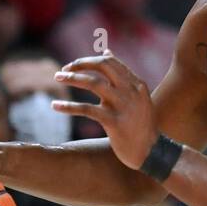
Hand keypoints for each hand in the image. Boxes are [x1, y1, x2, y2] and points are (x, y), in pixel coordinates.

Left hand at [53, 53, 156, 170]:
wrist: (151, 152)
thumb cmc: (141, 125)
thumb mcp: (136, 98)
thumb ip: (123, 78)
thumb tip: (107, 53)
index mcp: (137, 84)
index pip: (111, 62)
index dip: (89, 61)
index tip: (74, 66)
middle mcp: (131, 92)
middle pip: (103, 66)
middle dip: (81, 64)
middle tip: (64, 69)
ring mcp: (123, 106)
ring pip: (93, 83)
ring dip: (72, 78)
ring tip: (57, 78)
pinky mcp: (114, 123)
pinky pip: (86, 109)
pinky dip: (68, 106)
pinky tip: (55, 106)